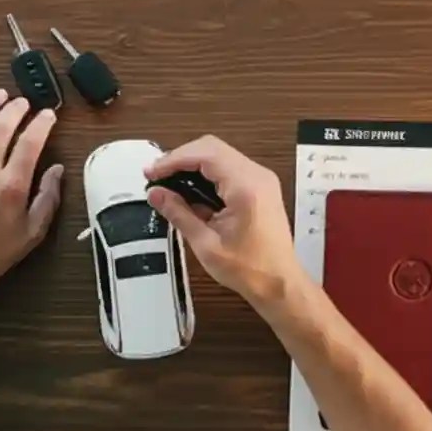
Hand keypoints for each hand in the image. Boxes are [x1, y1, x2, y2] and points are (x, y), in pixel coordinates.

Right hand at [145, 135, 301, 304]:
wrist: (279, 282)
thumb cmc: (250, 269)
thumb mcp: (206, 244)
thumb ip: (179, 214)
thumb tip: (156, 194)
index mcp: (246, 187)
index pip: (205, 155)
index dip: (173, 159)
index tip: (152, 173)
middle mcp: (257, 176)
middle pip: (212, 148)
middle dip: (180, 158)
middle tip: (156, 175)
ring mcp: (261, 179)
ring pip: (220, 154)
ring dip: (192, 163)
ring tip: (168, 182)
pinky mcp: (260, 186)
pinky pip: (229, 167)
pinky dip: (206, 172)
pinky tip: (190, 190)